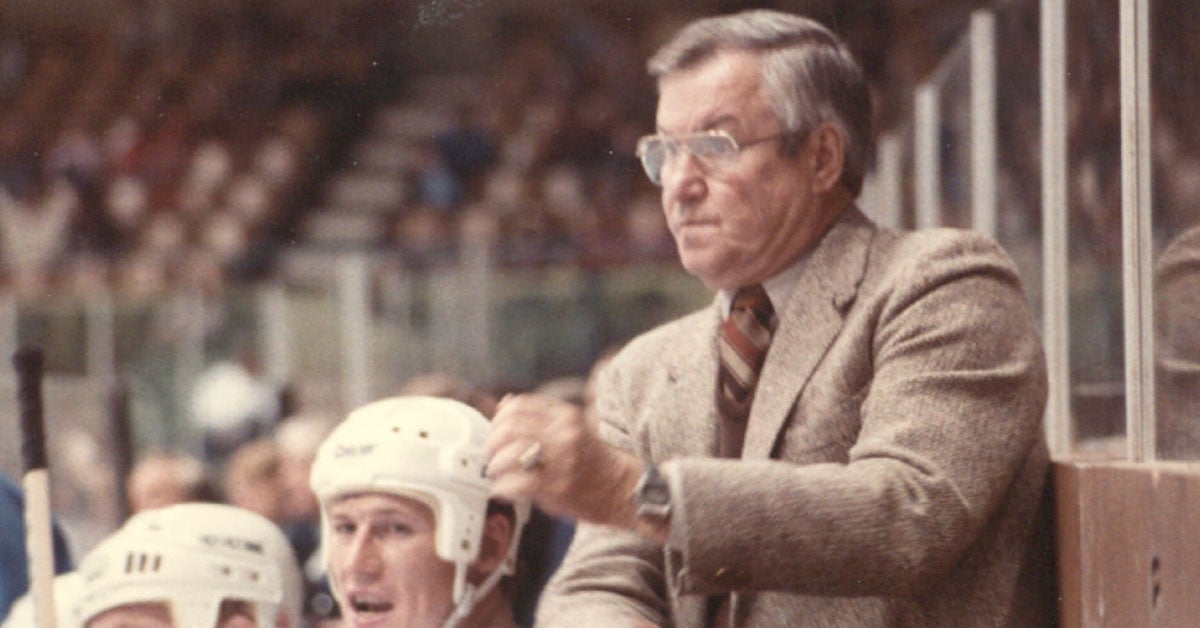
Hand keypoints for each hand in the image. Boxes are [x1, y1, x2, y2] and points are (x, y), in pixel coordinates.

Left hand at [486, 393, 641, 528]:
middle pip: (509, 426)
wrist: (624, 488)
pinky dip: (502, 487)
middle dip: (493, 442)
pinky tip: (504, 489)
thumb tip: (505, 403)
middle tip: (492, 454)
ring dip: (495, 465)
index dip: (499, 419)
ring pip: (510, 453)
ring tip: (497, 473)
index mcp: (565, 416)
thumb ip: (539, 416)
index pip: (518, 405)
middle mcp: (562, 434)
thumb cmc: (594, 461)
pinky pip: (517, 483)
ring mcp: (560, 461)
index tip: (497, 431)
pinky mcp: (556, 487)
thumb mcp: (571, 427)